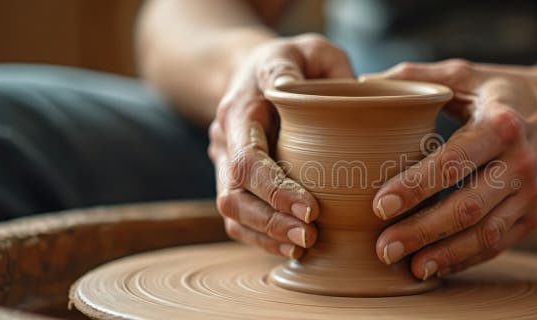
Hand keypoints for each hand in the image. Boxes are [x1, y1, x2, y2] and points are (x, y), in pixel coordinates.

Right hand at [209, 34, 353, 258]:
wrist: (256, 69)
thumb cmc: (291, 62)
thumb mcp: (303, 50)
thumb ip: (301, 69)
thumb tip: (299, 91)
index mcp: (240, 110)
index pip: (248, 161)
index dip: (276, 190)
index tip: (312, 209)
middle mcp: (225, 141)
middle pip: (233, 196)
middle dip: (271, 221)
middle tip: (310, 235)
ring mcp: (225, 163)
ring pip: (232, 212)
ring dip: (266, 235)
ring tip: (304, 245)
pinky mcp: (234, 180)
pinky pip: (239, 218)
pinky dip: (261, 237)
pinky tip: (291, 247)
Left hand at [363, 59, 536, 278]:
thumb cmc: (506, 92)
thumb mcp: (466, 75)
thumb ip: (417, 78)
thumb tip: (364, 85)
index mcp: (501, 125)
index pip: (453, 162)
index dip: (415, 187)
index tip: (380, 205)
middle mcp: (521, 163)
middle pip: (467, 207)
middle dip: (422, 231)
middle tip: (383, 247)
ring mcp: (531, 193)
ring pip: (485, 234)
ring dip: (444, 254)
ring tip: (408, 266)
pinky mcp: (535, 215)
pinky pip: (499, 244)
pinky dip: (466, 258)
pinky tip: (436, 264)